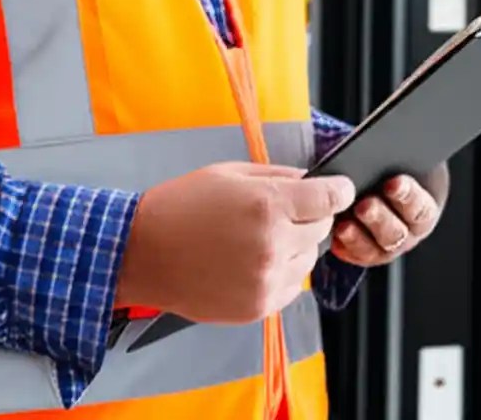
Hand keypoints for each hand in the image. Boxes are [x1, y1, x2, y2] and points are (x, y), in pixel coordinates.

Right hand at [115, 162, 354, 323]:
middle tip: (280, 214)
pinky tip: (251, 262)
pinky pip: (292, 286)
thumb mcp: (230, 173)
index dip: (339, 191)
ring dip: (295, 247)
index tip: (340, 190)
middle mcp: (272, 244)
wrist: (141, 254)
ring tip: (258, 239)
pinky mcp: (257, 306)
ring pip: (309, 259)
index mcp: (268, 205)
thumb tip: (313, 180)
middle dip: (309, 218)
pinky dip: (281, 273)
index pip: (330, 198)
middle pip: (323, 229)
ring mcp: (265, 279)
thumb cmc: (180, 208)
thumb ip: (278, 176)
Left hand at [330, 164, 448, 266]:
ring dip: (360, 237)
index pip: (421, 208)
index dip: (408, 196)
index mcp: (423, 208)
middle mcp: (407, 232)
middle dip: (380, 218)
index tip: (394, 182)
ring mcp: (386, 246)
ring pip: (377, 249)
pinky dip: (345, 247)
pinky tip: (335, 236)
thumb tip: (385, 145)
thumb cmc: (386, 165)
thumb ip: (393, 156)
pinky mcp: (364, 253)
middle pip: (398, 233)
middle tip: (365, 204)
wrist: (373, 178)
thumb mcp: (395, 158)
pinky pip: (355, 256)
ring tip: (344, 224)